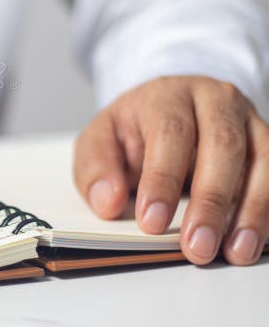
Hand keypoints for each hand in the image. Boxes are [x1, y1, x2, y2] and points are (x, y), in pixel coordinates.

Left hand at [74, 76, 267, 265]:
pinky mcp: (267, 144)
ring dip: (251, 211)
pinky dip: (267, 210)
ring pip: (262, 160)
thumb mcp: (99, 140)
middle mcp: (214, 100)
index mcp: (166, 95)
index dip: (162, 179)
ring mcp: (247, 120)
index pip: (169, 132)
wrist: (166, 107)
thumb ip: (96, 169)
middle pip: (223, 145)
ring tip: (234, 252)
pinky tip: (252, 240)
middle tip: (196, 246)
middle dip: (210, 201)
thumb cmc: (133, 128)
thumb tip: (108, 203)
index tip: (151, 221)